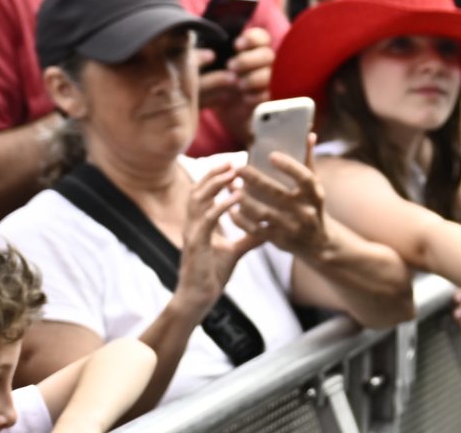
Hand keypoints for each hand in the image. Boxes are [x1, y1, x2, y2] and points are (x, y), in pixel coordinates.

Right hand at [169, 164, 248, 312]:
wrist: (198, 299)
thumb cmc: (212, 275)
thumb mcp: (234, 252)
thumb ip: (248, 238)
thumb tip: (267, 227)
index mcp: (199, 224)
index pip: (202, 193)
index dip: (214, 178)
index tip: (232, 166)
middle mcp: (193, 225)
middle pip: (198, 190)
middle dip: (214, 174)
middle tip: (233, 161)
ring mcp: (193, 233)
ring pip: (198, 199)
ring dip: (216, 183)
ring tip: (234, 172)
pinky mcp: (197, 244)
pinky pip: (208, 219)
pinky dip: (222, 205)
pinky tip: (237, 196)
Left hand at [200, 26, 274, 125]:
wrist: (221, 114)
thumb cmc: (212, 87)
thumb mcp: (203, 72)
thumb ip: (203, 61)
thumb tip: (207, 55)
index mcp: (251, 51)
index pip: (262, 38)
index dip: (252, 39)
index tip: (237, 46)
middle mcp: (263, 65)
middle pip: (267, 54)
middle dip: (249, 60)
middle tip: (231, 66)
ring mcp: (267, 82)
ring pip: (270, 74)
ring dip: (254, 78)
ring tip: (239, 85)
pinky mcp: (268, 100)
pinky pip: (269, 94)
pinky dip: (258, 96)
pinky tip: (246, 98)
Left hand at [235, 152, 331, 258]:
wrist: (318, 243)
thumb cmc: (312, 206)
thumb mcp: (315, 186)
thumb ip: (308, 161)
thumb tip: (308, 134)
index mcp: (315, 195)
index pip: (304, 178)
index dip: (289, 166)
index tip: (271, 155)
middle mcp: (305, 212)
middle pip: (277, 194)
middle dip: (255, 180)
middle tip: (239, 168)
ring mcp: (291, 228)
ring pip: (263, 213)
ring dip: (244, 199)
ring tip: (231, 187)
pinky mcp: (279, 240)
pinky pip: (255, 229)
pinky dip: (241, 220)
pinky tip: (232, 208)